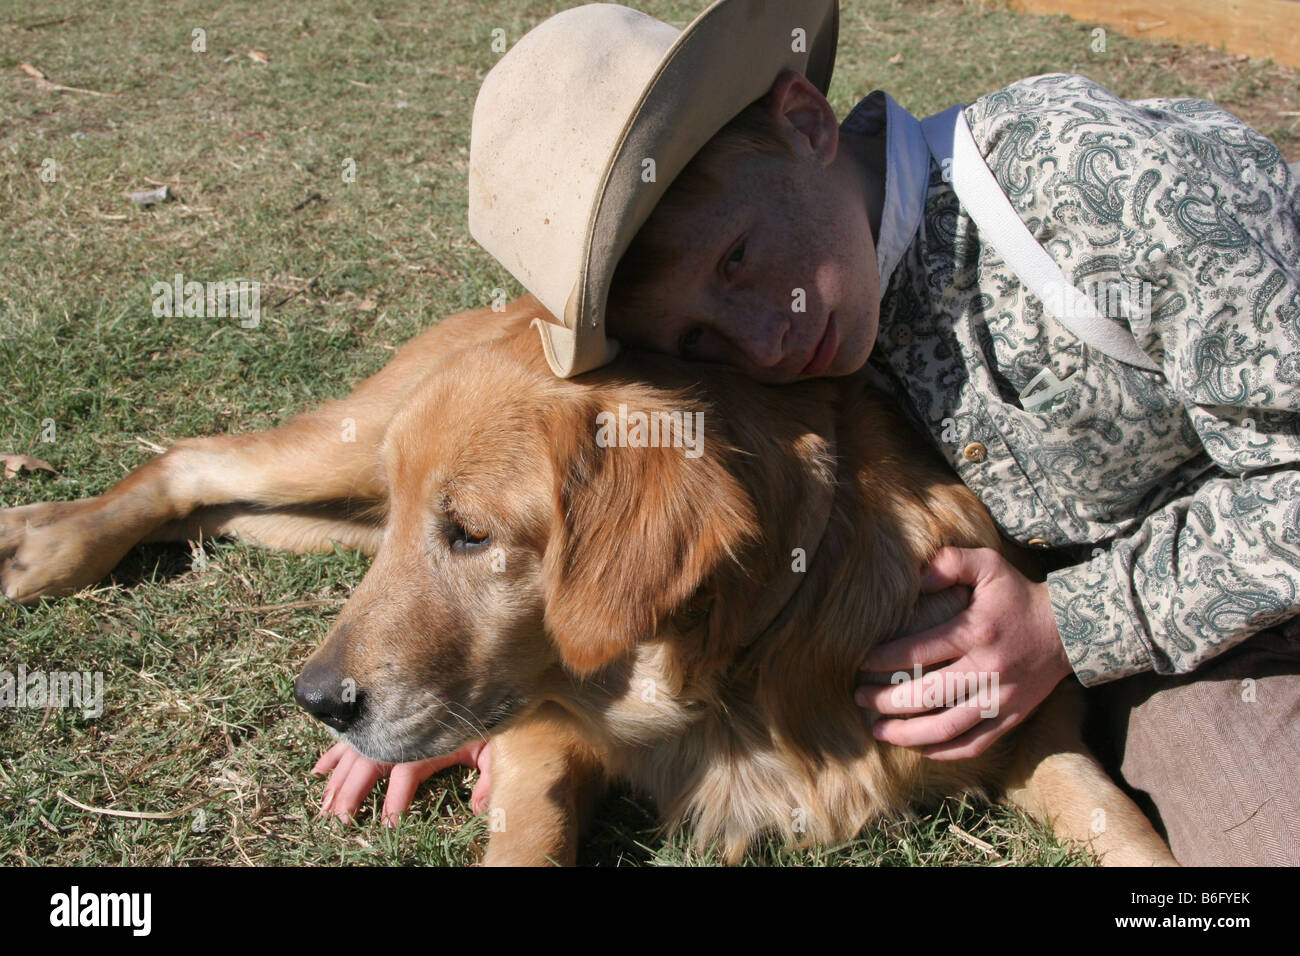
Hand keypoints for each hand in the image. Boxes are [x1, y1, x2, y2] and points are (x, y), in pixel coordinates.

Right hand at [311, 739, 491, 824]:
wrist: (491, 679)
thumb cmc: (492, 723)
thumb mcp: (496, 748)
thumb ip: (488, 776)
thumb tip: (478, 806)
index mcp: (429, 737)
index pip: (406, 772)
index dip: (396, 799)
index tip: (390, 824)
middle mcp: (405, 729)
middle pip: (371, 761)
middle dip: (354, 790)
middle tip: (341, 817)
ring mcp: (394, 726)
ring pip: (357, 752)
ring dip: (339, 777)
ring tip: (325, 803)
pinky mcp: (389, 725)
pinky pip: (354, 740)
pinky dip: (335, 754)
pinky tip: (319, 771)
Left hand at [854, 546, 1071, 760]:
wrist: (1069, 630)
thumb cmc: (1019, 595)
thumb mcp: (989, 565)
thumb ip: (950, 563)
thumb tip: (916, 577)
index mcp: (977, 632)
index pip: (920, 651)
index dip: (885, 660)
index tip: (860, 663)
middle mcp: (989, 669)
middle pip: (928, 694)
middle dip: (886, 701)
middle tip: (859, 698)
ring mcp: (1002, 698)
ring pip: (948, 727)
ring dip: (908, 734)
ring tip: (878, 731)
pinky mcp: (1013, 717)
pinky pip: (976, 744)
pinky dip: (945, 751)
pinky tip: (920, 748)